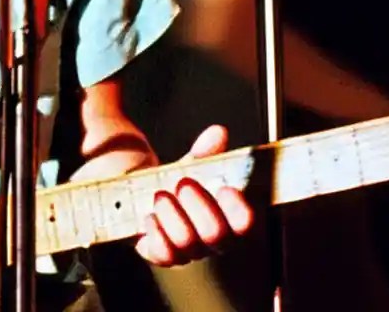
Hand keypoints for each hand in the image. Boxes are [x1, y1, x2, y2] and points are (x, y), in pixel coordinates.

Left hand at [135, 126, 253, 266]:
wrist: (144, 189)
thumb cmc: (178, 179)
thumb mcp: (193, 162)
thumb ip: (206, 150)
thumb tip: (217, 133)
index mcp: (229, 218)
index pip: (244, 223)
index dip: (238, 209)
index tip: (225, 188)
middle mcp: (212, 240)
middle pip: (215, 235)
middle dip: (199, 206)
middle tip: (184, 183)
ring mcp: (187, 250)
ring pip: (187, 243)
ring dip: (173, 216)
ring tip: (161, 195)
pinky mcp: (161, 254)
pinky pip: (161, 253)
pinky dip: (155, 232)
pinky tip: (150, 215)